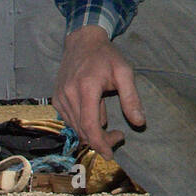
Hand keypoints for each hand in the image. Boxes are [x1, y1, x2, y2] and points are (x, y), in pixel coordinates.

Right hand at [52, 25, 145, 157]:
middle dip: (101, 140)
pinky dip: (83, 124)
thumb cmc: (106, 56)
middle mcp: (69, 94)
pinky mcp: (56, 98)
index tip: (111, 153)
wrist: (82, 41)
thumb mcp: (124, 73)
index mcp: (86, 88)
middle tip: (118, 136)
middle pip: (82, 131)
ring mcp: (60, 97)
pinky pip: (69, 120)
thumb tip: (139, 122)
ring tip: (109, 125)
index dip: (100, 143)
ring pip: (75, 128)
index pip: (90, 126)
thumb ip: (131, 98)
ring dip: (92, 134)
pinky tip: (96, 113)